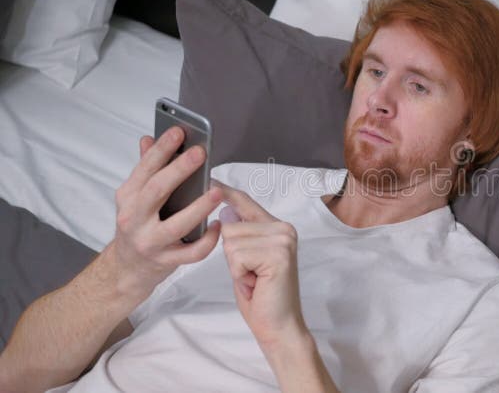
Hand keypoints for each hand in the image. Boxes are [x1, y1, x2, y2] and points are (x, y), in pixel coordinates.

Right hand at [110, 127, 222, 298]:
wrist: (127, 268)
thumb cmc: (137, 227)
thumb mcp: (134, 198)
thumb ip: (145, 170)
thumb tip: (149, 139)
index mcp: (128, 198)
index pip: (145, 169)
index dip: (161, 149)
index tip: (178, 131)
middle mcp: (135, 219)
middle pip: (156, 191)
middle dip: (179, 170)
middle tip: (200, 153)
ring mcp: (150, 242)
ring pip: (176, 226)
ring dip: (199, 208)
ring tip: (217, 191)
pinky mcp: (166, 261)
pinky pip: (191, 252)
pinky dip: (207, 240)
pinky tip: (217, 225)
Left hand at [214, 179, 307, 349]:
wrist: (277, 325)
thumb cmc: (260, 296)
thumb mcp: (243, 260)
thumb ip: (240, 235)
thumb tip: (224, 213)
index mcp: (276, 227)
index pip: (246, 202)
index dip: (225, 192)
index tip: (209, 180)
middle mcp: (283, 229)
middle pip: (231, 226)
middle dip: (232, 255)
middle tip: (250, 274)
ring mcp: (283, 240)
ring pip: (231, 240)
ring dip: (235, 266)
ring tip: (253, 278)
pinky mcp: (278, 254)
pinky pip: (237, 255)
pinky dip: (239, 273)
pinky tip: (255, 282)